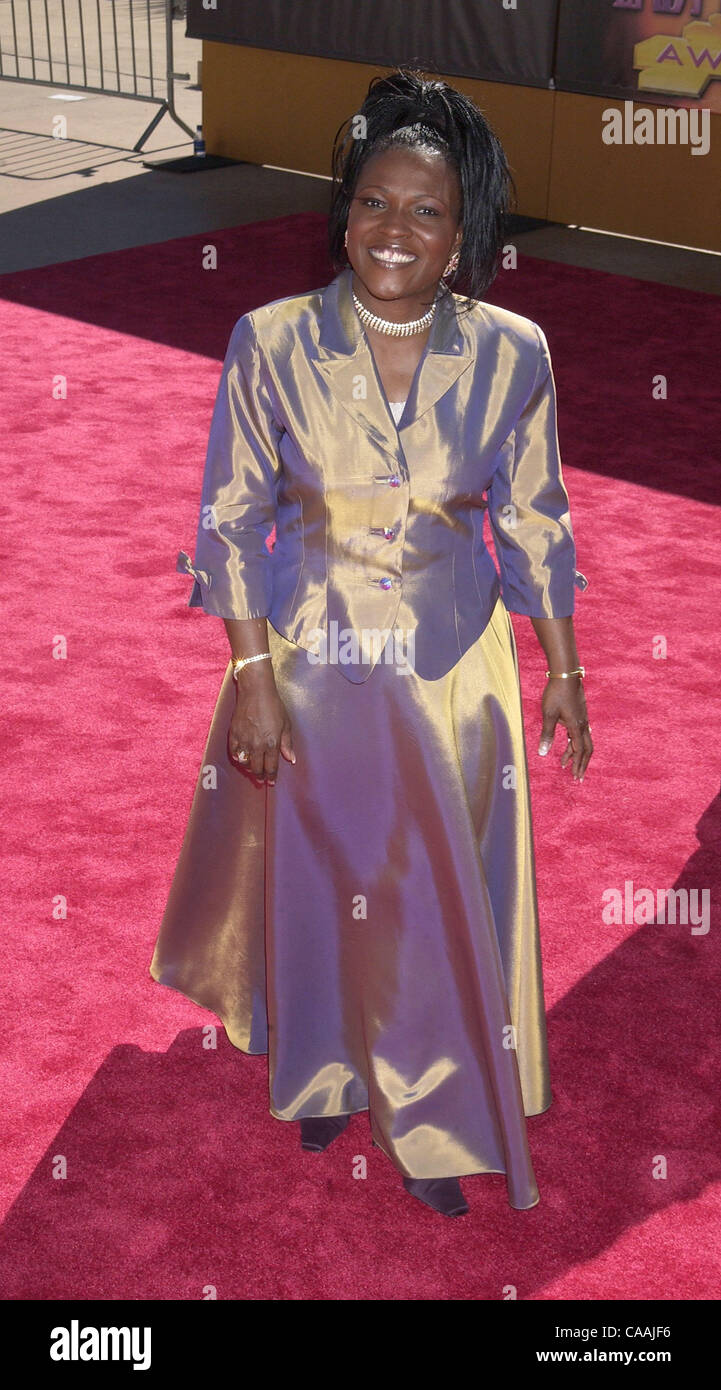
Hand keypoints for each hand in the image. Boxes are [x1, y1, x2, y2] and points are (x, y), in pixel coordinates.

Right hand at [228, 665, 294, 784]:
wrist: (255, 691)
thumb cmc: (273, 706)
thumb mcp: (286, 724)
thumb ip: (287, 744)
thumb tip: (291, 759)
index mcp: (272, 743)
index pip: (271, 767)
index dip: (271, 777)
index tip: (272, 782)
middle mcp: (257, 745)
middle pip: (257, 768)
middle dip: (260, 776)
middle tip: (262, 778)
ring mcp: (244, 740)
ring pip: (245, 763)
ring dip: (249, 768)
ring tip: (253, 768)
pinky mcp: (233, 734)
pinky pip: (234, 753)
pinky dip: (238, 757)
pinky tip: (242, 758)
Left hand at [538, 677, 592, 781]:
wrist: (566, 674)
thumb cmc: (556, 693)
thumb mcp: (548, 714)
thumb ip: (547, 734)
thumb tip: (542, 753)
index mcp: (576, 727)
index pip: (580, 751)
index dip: (577, 765)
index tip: (575, 777)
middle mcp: (583, 724)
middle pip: (587, 749)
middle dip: (581, 764)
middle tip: (576, 777)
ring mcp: (583, 719)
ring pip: (583, 741)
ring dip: (575, 754)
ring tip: (564, 763)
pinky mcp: (579, 714)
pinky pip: (580, 733)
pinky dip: (575, 743)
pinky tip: (567, 744)